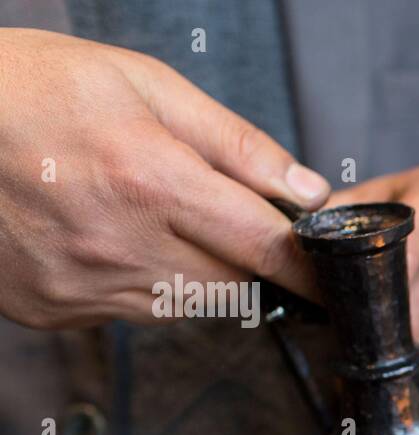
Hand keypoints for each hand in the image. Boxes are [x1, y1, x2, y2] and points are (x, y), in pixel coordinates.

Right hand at [0, 29, 330, 330]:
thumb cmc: (29, 87)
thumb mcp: (141, 83)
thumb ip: (234, 142)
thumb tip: (303, 189)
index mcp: (150, 181)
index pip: (266, 247)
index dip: (310, 266)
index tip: (333, 274)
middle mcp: (120, 247)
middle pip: (233, 284)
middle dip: (245, 257)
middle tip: (218, 215)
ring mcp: (84, 287)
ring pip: (187, 304)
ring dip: (195, 271)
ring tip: (150, 214)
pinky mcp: (56, 310)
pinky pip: (133, 312)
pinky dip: (142, 283)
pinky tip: (109, 236)